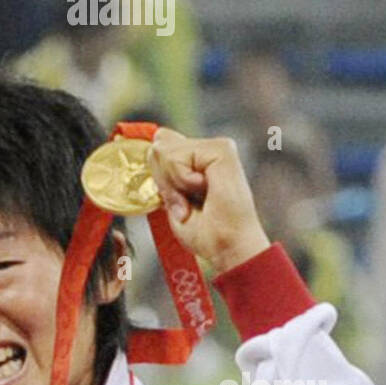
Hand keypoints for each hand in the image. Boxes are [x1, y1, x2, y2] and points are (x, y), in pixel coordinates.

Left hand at [146, 128, 271, 274]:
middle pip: (159, 149)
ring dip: (172, 186)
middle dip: (163, 183)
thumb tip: (159, 136)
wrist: (226, 246)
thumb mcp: (173, 198)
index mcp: (198, 161)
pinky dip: (182, 182)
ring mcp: (217, 147)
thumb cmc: (205, 232)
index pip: (160, 150)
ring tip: (194, 201)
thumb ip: (165, 170)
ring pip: (165, 153)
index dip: (158, 178)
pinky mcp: (222, 149)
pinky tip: (203, 190)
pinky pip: (178, 158)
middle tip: (185, 205)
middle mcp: (209, 149)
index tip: (176, 204)